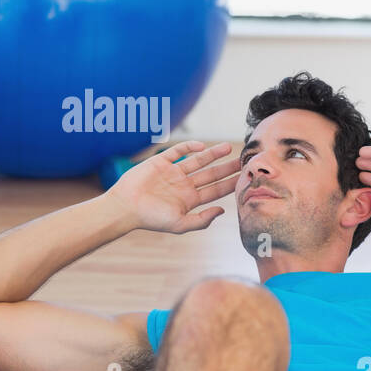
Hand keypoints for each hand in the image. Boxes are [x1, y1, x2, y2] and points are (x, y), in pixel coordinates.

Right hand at [106, 140, 239, 232]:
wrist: (125, 207)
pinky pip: (177, 151)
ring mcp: (173, 172)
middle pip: (210, 174)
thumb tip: (222, 211)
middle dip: (226, 168)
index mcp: (189, 200)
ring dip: (212, 154)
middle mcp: (183, 185)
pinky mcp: (160, 161)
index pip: (215, 190)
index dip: (230, 184)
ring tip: (228, 147)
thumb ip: (201, 220)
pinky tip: (202, 146)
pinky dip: (189, 147)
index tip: (245, 178)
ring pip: (197, 160)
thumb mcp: (179, 224)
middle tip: (244, 160)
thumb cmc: (150, 219)